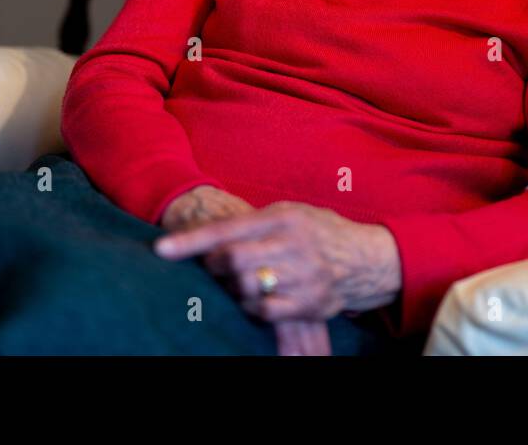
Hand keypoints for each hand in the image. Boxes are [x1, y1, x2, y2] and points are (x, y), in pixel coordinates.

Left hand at [158, 188, 334, 355]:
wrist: (366, 258)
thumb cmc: (317, 232)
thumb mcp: (289, 213)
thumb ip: (252, 223)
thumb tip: (205, 237)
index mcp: (284, 217)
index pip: (228, 229)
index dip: (191, 241)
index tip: (161, 250)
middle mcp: (294, 244)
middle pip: (232, 260)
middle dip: (215, 267)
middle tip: (216, 267)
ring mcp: (304, 275)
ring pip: (245, 287)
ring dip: (234, 288)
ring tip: (240, 281)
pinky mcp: (310, 303)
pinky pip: (264, 312)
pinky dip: (253, 308)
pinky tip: (256, 299)